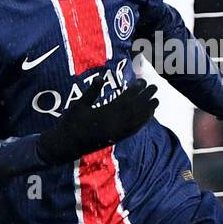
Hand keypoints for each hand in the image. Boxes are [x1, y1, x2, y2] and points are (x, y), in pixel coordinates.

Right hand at [37, 77, 157, 164]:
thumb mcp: (78, 105)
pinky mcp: (116, 139)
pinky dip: (143, 123)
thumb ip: (91, 92)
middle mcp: (114, 124)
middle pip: (135, 109)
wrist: (66, 146)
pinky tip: (148, 118)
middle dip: (146, 97)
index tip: (142, 81)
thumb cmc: (70, 123)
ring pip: (137, 120)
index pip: (125, 100)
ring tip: (156, 101)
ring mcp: (117, 132)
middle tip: (154, 87)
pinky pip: (134, 130)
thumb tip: (101, 78)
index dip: (135, 90)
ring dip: (148, 110)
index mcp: (105, 114)